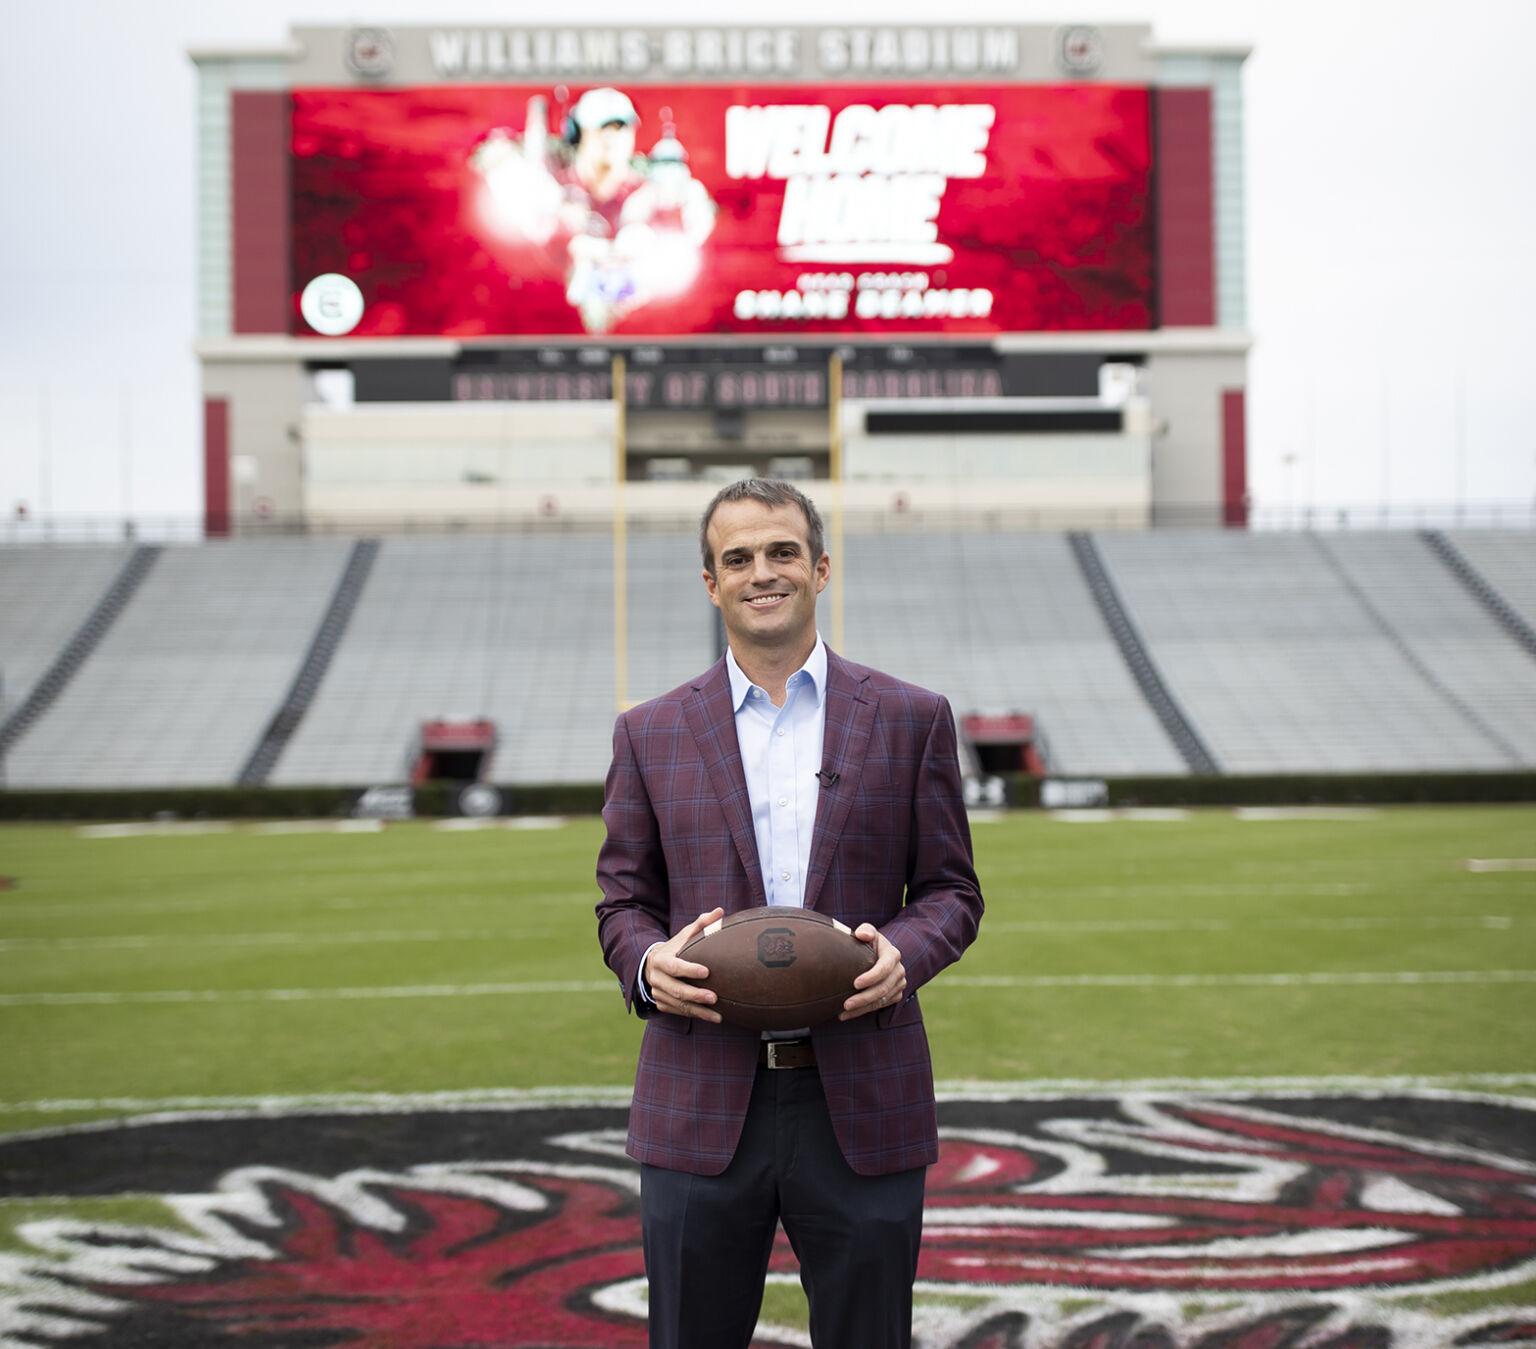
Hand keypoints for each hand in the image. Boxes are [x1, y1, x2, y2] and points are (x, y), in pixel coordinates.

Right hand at [644, 908, 723, 1023]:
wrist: (653, 965)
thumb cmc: (676, 948)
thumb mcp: (685, 935)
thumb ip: (702, 924)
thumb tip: (720, 911)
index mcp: (661, 960)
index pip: (674, 966)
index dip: (689, 969)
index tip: (707, 972)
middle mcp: (656, 978)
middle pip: (676, 989)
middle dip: (695, 995)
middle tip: (714, 997)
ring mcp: (658, 993)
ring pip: (678, 1005)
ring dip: (698, 1011)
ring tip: (718, 1016)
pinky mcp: (661, 1004)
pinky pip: (678, 1012)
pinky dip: (694, 1016)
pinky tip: (711, 1017)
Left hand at [839, 924, 905, 1020]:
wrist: (879, 954)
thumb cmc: (869, 942)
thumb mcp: (869, 932)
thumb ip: (866, 930)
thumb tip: (862, 935)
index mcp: (893, 955)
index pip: (884, 968)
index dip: (871, 977)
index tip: (855, 983)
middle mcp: (899, 971)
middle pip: (882, 988)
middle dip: (864, 998)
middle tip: (846, 1004)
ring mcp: (899, 985)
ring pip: (881, 1001)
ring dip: (861, 1008)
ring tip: (842, 1012)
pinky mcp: (895, 995)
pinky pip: (879, 1006)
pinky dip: (863, 1011)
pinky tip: (846, 1014)